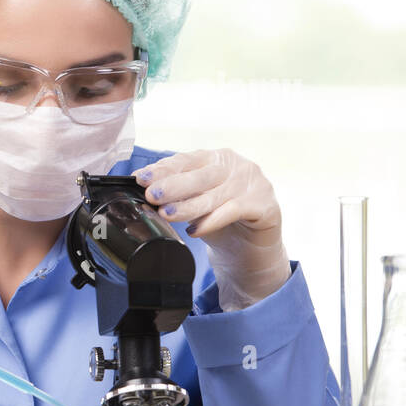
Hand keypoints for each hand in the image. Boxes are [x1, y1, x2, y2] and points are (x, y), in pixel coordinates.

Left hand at [132, 148, 290, 311]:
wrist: (250, 247)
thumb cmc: (218, 219)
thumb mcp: (194, 203)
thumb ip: (177, 195)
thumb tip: (145, 193)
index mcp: (216, 158)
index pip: (185, 160)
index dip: (162, 169)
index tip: (140, 179)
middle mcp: (236, 166)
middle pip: (200, 175)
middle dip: (172, 185)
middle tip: (152, 195)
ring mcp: (254, 183)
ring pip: (215, 195)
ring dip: (188, 206)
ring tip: (167, 214)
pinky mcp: (265, 205)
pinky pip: (234, 212)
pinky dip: (212, 221)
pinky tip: (195, 230)